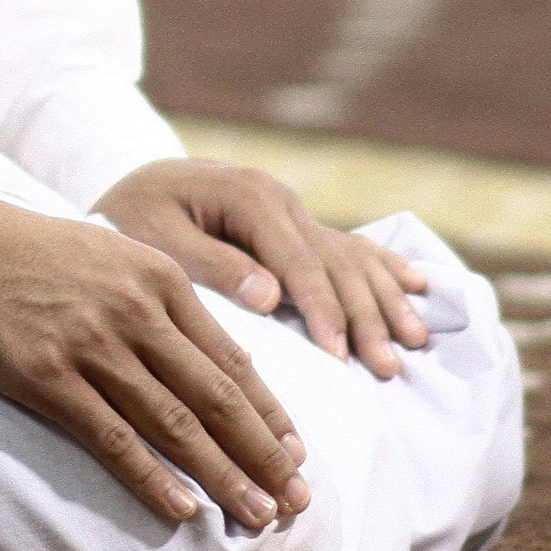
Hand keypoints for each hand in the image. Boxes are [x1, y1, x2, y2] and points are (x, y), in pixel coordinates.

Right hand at [0, 196, 311, 528]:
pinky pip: (111, 438)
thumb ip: (170, 307)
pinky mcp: (49, 376)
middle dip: (263, 454)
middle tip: (297, 501)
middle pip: (216, 397)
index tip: (298, 456)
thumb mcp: (123, 260)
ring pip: (174, 423)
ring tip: (258, 514)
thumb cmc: (48, 258)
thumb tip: (223, 369)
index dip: (270, 414)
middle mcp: (137, 312)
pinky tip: (183, 509)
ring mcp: (93, 345)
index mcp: (163, 281)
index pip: (233, 360)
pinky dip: (152, 478)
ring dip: (222, 475)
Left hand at [94, 159, 430, 378]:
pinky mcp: (296, 226)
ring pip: (351, 259)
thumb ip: (210, 263)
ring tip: (413, 342)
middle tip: (388, 367)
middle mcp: (281, 199)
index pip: (296, 260)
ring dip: (384, 301)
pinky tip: (418, 286)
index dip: (321, 309)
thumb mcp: (154, 237)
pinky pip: (350, 247)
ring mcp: (294, 211)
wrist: (133, 184)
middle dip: (364, 317)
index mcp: (249, 196)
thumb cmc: (132, 215)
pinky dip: (385, 269)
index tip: (339, 356)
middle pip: (334, 264)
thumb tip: (270, 296)